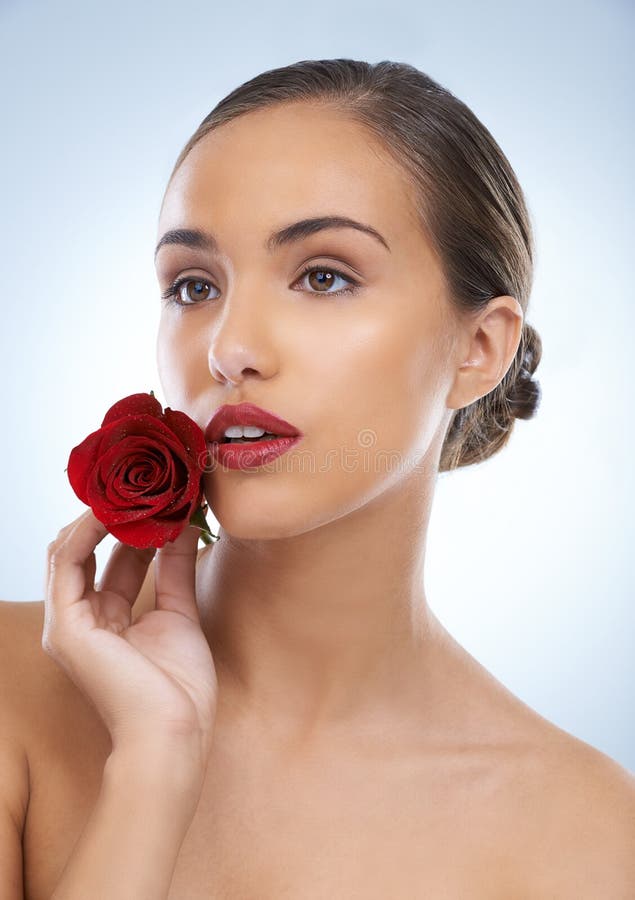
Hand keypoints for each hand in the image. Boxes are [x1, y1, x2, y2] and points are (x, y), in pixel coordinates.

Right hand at [43, 509, 217, 769]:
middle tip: (142, 480)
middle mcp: (83, 618)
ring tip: (128, 483)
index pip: (112, 558)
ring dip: (98, 514)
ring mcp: (68, 623)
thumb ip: (175, 569)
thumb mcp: (180, 613)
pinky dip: (86, 530)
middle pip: (90, 551)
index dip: (133, 524)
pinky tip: (111, 508)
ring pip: (70, 550)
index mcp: (108, 620)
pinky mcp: (64, 627)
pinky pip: (68, 563)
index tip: (159, 494)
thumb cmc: (179, 688)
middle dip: (114, 514)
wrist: (175, 732)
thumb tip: (183, 527)